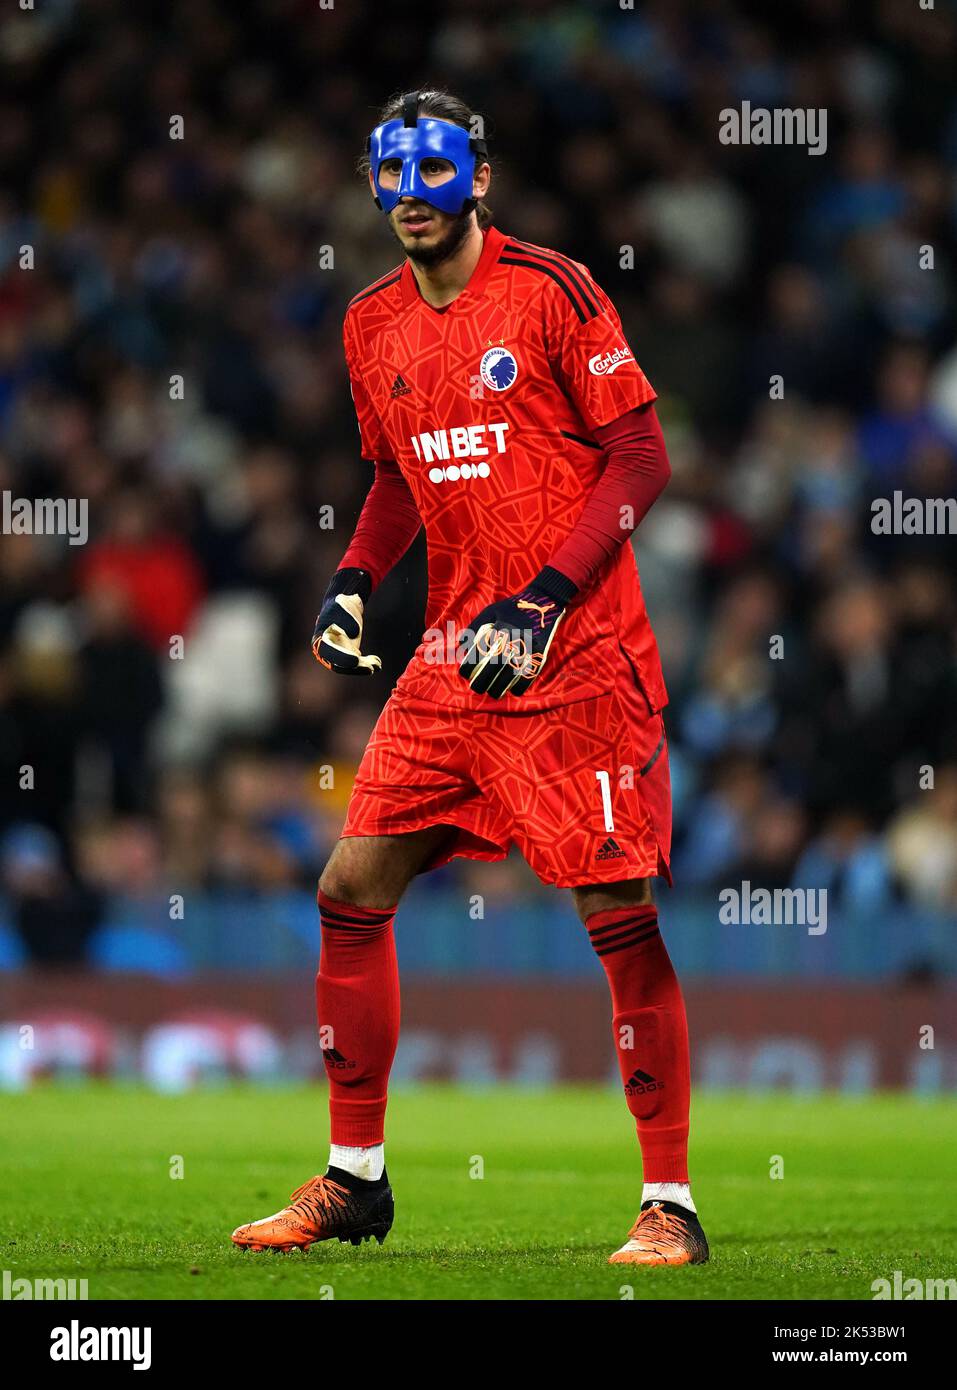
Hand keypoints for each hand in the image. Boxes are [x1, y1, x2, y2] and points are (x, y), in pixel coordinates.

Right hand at [312, 568, 380, 674]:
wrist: (344, 605)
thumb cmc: (340, 605)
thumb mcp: (341, 606)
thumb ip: (345, 618)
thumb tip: (353, 633)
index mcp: (320, 638)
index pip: (328, 652)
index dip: (342, 657)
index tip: (357, 658)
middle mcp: (326, 650)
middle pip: (338, 664)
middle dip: (355, 667)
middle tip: (370, 668)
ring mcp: (337, 653)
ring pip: (349, 667)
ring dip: (363, 668)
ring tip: (377, 666)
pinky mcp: (348, 654)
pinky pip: (356, 663)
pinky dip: (366, 664)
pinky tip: (378, 664)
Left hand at [458, 568, 576, 698]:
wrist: (544, 602)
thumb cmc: (512, 608)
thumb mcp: (491, 610)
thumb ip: (474, 627)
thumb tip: (462, 647)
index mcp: (499, 628)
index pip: (480, 651)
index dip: (469, 666)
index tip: (464, 674)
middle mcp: (513, 638)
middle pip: (494, 666)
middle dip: (482, 681)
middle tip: (476, 688)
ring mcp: (528, 646)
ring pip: (511, 674)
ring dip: (500, 687)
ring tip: (493, 693)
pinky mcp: (540, 653)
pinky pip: (530, 674)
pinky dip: (521, 686)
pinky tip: (513, 691)